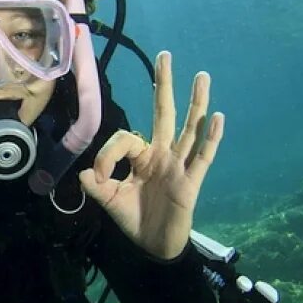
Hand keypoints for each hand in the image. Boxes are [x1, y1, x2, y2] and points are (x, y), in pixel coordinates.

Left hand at [78, 50, 223, 259]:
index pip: (125, 139)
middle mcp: (162, 155)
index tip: (100, 177)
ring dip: (196, 102)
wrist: (153, 247)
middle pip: (164, 113)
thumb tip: (86, 173)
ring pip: (189, 129)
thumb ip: (97, 186)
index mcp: (142, 157)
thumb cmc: (135, 220)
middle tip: (164, 55)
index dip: (109, 155)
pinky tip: (216, 117)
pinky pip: (203, 158)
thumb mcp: (110, 201)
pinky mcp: (191, 183)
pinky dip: (210, 138)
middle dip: (163, 85)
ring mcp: (179, 166)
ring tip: (202, 76)